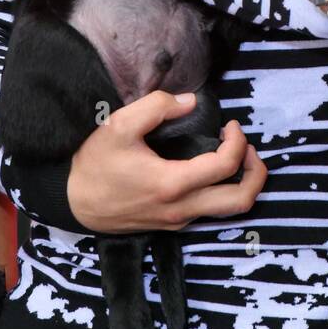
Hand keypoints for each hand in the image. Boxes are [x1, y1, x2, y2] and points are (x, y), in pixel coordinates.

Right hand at [67, 90, 266, 233]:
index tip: (231, 124)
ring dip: (242, 183)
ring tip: (235, 156)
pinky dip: (223, 191)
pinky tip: (212, 169)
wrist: (71, 202)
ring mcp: (178, 221)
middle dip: (256, 172)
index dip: (238, 141)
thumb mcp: (118, 126)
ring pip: (229, 211)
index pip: (226, 166)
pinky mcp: (172, 225)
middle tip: (247, 148)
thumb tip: (191, 102)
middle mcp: (181, 209)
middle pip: (241, 201)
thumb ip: (156, 107)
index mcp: (171, 184)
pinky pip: (210, 212)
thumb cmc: (94, 163)